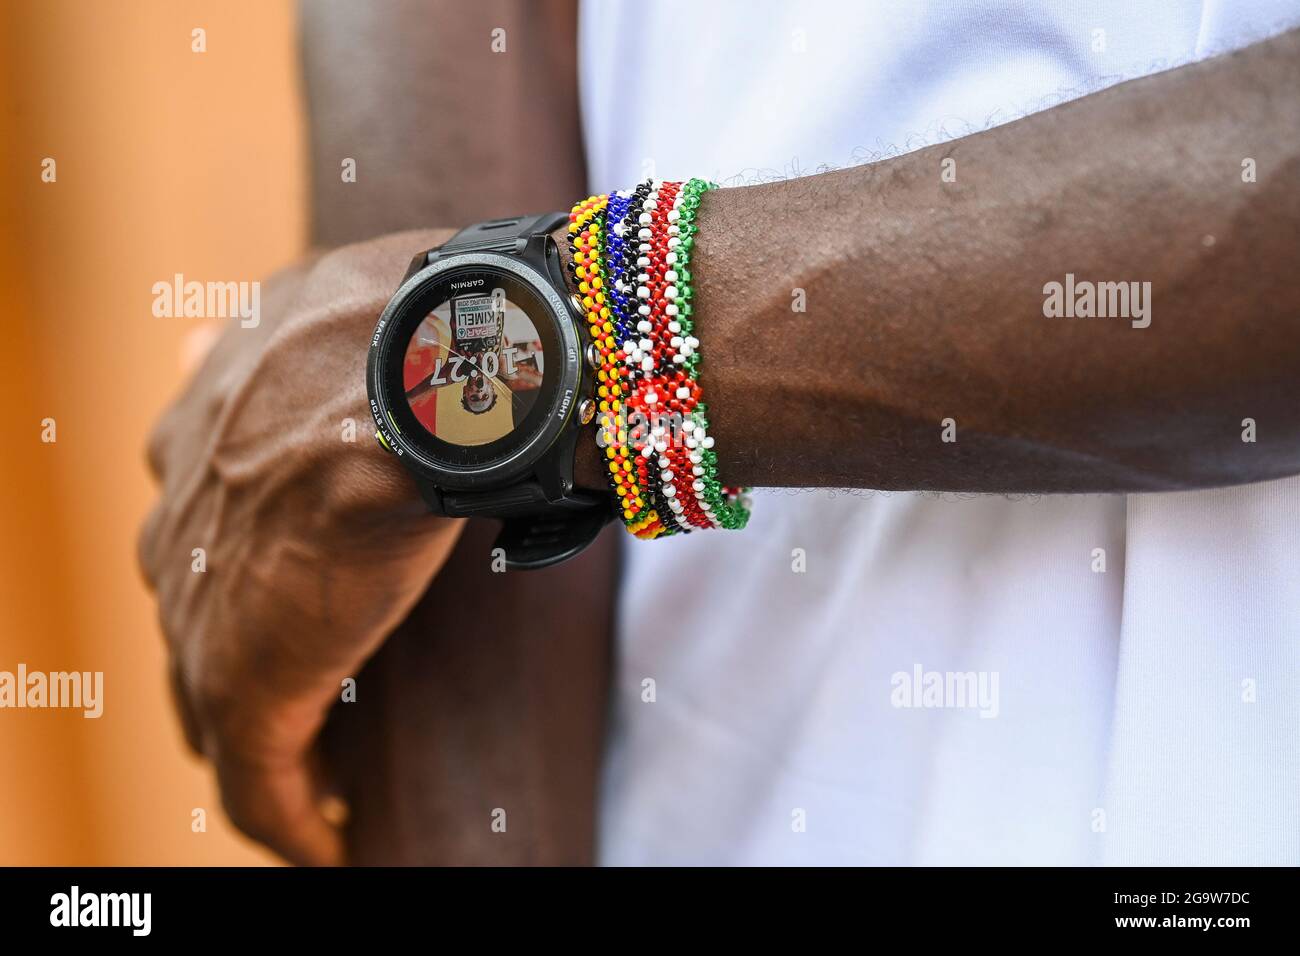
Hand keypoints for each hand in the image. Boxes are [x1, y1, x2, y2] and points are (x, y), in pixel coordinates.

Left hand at [139, 229, 463, 864]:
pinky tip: (324, 842)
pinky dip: (289, 815)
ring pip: (211, 693)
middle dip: (240, 645)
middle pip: (198, 600)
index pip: (208, 511)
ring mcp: (205, 597)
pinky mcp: (247, 680)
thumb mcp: (370, 304)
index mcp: (206, 420)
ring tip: (306, 783)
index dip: (248, 558)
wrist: (429, 372)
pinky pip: (257, 776)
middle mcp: (183, 508)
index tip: (297, 591)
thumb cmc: (425, 329)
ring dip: (260, 739)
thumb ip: (359, 328)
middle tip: (302, 695)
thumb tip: (453, 318)